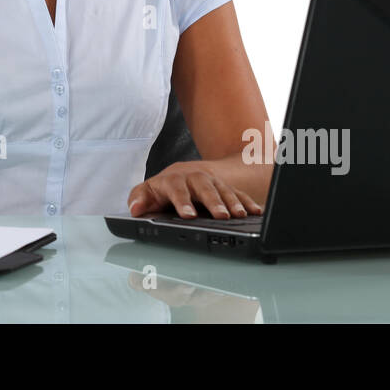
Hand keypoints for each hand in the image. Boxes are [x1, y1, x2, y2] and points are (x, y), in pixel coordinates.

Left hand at [127, 160, 263, 218]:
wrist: (183, 173)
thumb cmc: (163, 188)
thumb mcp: (148, 192)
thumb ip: (139, 198)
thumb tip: (134, 209)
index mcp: (174, 180)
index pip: (177, 189)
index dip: (183, 202)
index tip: (188, 216)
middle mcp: (195, 178)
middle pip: (204, 187)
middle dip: (213, 201)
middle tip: (221, 216)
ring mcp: (212, 182)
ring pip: (224, 189)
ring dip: (232, 202)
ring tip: (240, 216)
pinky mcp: (225, 188)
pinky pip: (238, 193)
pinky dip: (247, 202)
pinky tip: (255, 212)